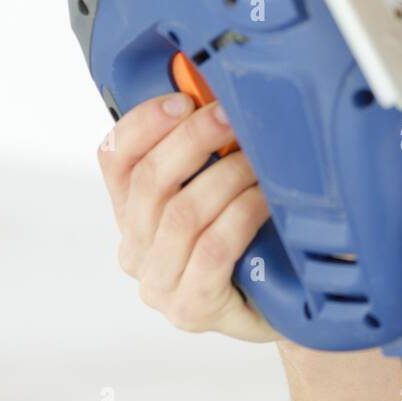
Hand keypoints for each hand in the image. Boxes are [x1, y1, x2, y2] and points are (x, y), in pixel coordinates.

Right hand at [97, 93, 280, 343]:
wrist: (286, 307)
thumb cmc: (252, 239)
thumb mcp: (220, 188)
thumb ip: (207, 150)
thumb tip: (217, 92)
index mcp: (132, 212)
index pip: (115, 159)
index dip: (143, 123)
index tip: (182, 98)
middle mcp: (136, 249)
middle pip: (150, 182)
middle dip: (194, 139)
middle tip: (232, 117)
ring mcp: (160, 285)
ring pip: (182, 214)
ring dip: (226, 176)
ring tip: (260, 159)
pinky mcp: (191, 309)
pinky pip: (212, 249)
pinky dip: (242, 214)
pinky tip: (265, 198)